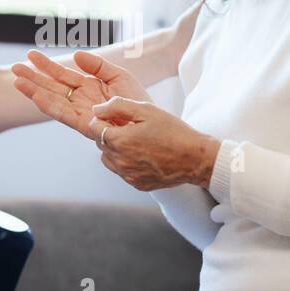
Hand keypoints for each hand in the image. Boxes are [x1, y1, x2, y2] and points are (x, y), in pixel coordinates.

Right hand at [12, 48, 151, 141]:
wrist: (149, 123)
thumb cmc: (137, 101)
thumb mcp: (119, 75)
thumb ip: (97, 66)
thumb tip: (75, 55)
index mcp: (88, 87)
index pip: (63, 75)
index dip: (47, 65)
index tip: (31, 55)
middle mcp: (81, 100)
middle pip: (52, 87)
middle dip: (34, 78)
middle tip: (15, 68)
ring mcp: (81, 112)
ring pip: (53, 100)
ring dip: (34, 91)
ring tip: (17, 81)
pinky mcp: (84, 124)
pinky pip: (63, 114)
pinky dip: (48, 105)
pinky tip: (35, 97)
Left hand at [88, 97, 220, 191]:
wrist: (195, 158)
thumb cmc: (173, 131)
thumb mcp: (146, 110)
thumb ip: (117, 106)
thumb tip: (97, 110)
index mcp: (119, 140)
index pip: (94, 128)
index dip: (103, 119)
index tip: (117, 117)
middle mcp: (119, 161)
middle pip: (100, 144)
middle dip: (109, 133)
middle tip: (129, 127)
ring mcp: (127, 175)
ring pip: (108, 159)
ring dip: (115, 149)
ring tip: (136, 141)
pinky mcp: (136, 184)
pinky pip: (122, 171)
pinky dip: (126, 162)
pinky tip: (143, 154)